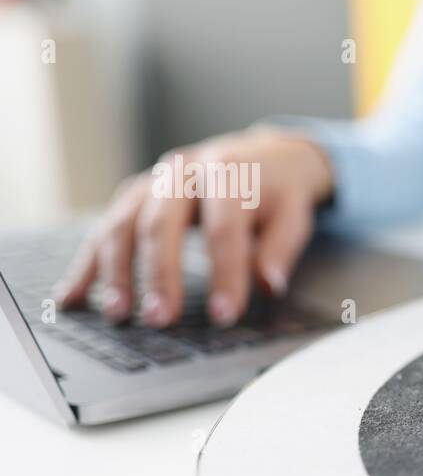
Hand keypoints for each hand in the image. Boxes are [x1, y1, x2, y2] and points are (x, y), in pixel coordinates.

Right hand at [55, 128, 333, 326]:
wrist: (264, 157)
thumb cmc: (277, 194)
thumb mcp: (293, 216)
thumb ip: (279, 250)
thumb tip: (269, 286)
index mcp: (228, 174)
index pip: (223, 229)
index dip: (224, 275)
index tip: (223, 316)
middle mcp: (183, 172)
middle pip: (161, 223)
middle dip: (158, 274)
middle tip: (160, 318)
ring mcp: (152, 182)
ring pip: (123, 223)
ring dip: (116, 272)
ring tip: (119, 314)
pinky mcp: (134, 195)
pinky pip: (105, 229)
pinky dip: (88, 265)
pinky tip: (75, 297)